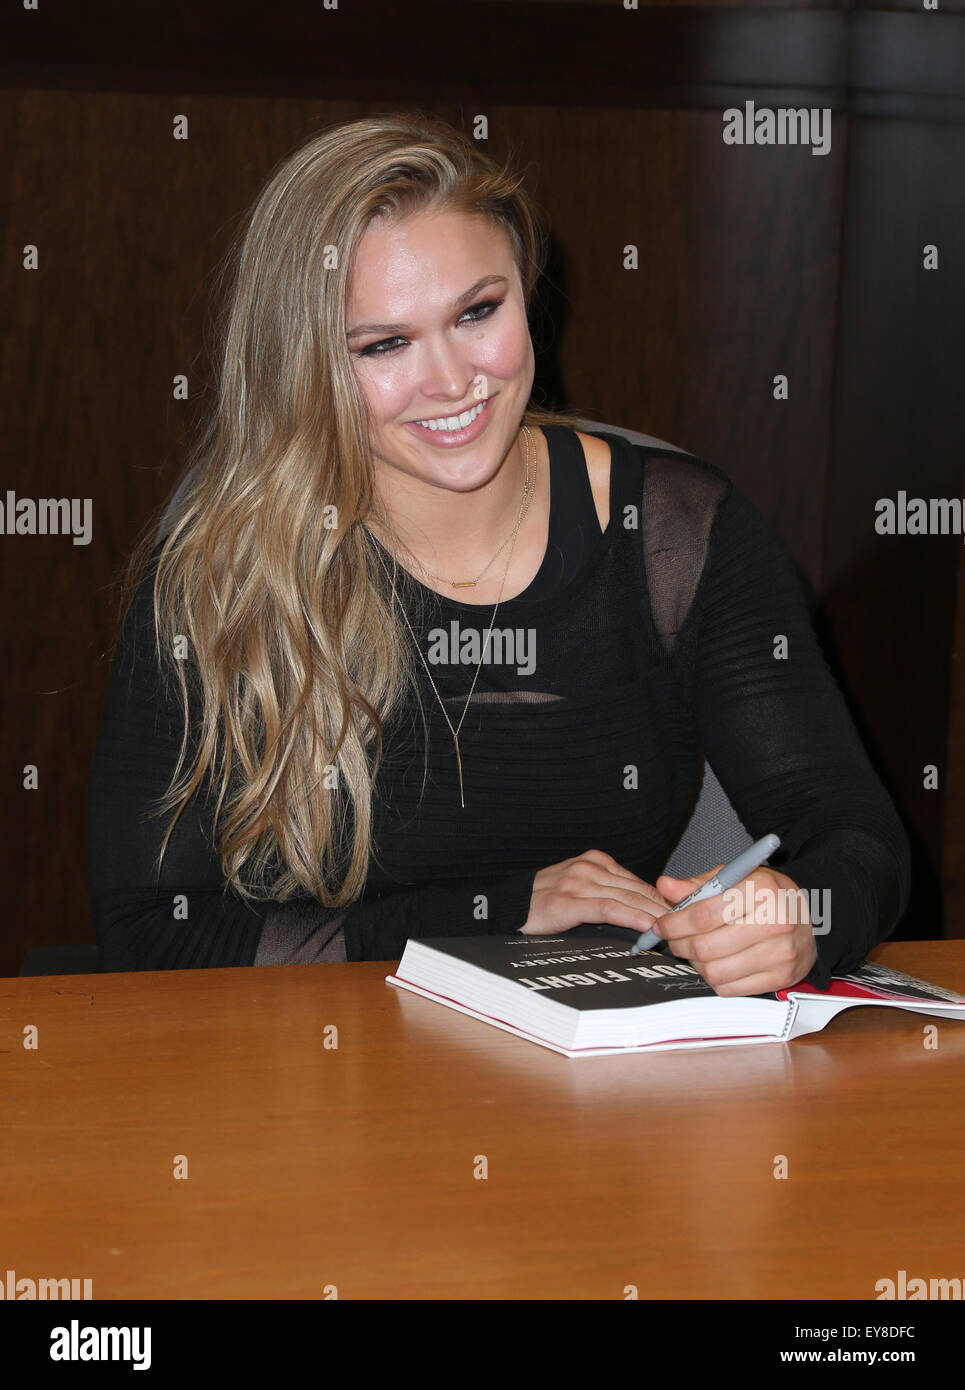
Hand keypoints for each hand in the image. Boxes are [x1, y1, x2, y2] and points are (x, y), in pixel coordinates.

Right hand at [519, 850, 672, 936]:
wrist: (507, 907)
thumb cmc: (544, 902)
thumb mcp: (579, 889)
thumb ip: (607, 894)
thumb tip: (644, 914)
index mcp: (595, 861)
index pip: (639, 883)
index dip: (663, 901)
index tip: (683, 917)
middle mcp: (589, 867)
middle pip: (639, 890)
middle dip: (665, 910)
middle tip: (688, 928)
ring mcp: (578, 883)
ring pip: (628, 899)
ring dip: (654, 917)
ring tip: (676, 932)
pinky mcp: (568, 902)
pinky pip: (608, 909)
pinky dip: (631, 918)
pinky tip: (647, 928)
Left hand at [652, 865, 817, 995]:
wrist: (808, 919)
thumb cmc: (766, 896)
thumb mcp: (735, 878)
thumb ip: (698, 884)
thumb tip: (665, 886)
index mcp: (762, 890)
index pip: (704, 915)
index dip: (674, 923)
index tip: (661, 925)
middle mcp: (776, 922)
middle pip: (706, 947)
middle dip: (680, 944)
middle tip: (674, 938)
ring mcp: (781, 954)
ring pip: (714, 971)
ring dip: (696, 964)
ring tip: (696, 950)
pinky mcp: (781, 978)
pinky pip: (730, 988)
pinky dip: (714, 979)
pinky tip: (717, 963)